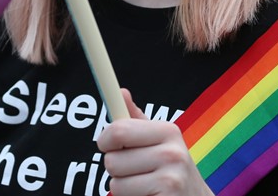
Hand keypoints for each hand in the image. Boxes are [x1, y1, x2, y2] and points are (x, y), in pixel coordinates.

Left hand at [97, 88, 213, 195]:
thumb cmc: (170, 169)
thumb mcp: (157, 141)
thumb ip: (136, 120)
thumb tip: (121, 92)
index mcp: (168, 131)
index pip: (118, 131)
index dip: (105, 140)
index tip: (107, 145)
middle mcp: (172, 153)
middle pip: (112, 160)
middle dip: (115, 168)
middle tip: (135, 170)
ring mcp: (171, 179)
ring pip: (115, 183)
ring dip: (122, 186)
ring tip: (144, 184)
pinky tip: (148, 195)